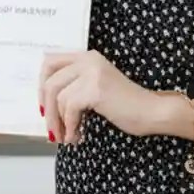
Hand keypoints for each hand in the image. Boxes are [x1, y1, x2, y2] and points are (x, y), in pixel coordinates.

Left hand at [38, 50, 154, 144]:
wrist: (152, 112)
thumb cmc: (126, 106)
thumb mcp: (95, 88)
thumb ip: (75, 86)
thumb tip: (45, 103)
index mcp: (86, 57)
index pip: (50, 62)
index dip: (42, 86)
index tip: (44, 107)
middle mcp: (88, 60)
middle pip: (50, 82)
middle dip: (48, 109)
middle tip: (52, 129)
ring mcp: (92, 72)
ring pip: (58, 97)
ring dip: (59, 121)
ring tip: (68, 136)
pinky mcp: (96, 89)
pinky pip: (70, 108)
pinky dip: (70, 125)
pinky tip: (77, 136)